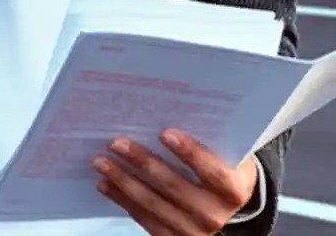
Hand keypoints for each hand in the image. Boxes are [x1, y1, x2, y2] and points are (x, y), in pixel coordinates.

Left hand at [93, 129, 258, 234]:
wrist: (222, 206)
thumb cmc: (221, 168)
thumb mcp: (227, 154)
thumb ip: (208, 139)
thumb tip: (168, 113)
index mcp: (233, 189)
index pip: (213, 171)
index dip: (190, 152)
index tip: (165, 133)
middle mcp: (214, 215)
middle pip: (174, 186)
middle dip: (143, 163)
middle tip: (116, 143)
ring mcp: (192, 231)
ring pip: (153, 204)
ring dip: (123, 181)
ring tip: (102, 162)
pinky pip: (143, 219)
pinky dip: (122, 199)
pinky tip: (105, 184)